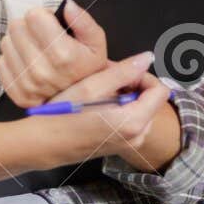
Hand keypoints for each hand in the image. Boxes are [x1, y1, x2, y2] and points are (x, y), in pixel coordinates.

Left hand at [0, 0, 107, 107]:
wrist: (84, 102)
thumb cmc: (89, 69)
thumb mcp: (97, 43)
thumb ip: (83, 20)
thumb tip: (67, 5)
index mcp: (63, 55)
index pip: (33, 16)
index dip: (43, 15)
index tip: (51, 24)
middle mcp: (42, 71)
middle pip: (16, 27)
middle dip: (29, 26)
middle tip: (42, 36)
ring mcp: (27, 84)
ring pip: (6, 43)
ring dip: (19, 42)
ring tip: (36, 49)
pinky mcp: (16, 93)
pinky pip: (0, 63)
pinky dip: (13, 60)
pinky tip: (28, 63)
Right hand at [37, 56, 174, 167]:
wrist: (42, 145)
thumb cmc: (62, 116)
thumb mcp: (92, 87)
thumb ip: (123, 71)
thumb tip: (147, 58)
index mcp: (134, 121)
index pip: (160, 90)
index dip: (143, 76)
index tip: (123, 72)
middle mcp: (137, 136)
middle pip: (152, 100)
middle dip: (134, 85)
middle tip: (107, 79)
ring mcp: (130, 143)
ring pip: (142, 110)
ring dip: (127, 96)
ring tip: (100, 91)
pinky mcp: (121, 145)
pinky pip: (132, 121)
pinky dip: (121, 109)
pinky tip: (98, 105)